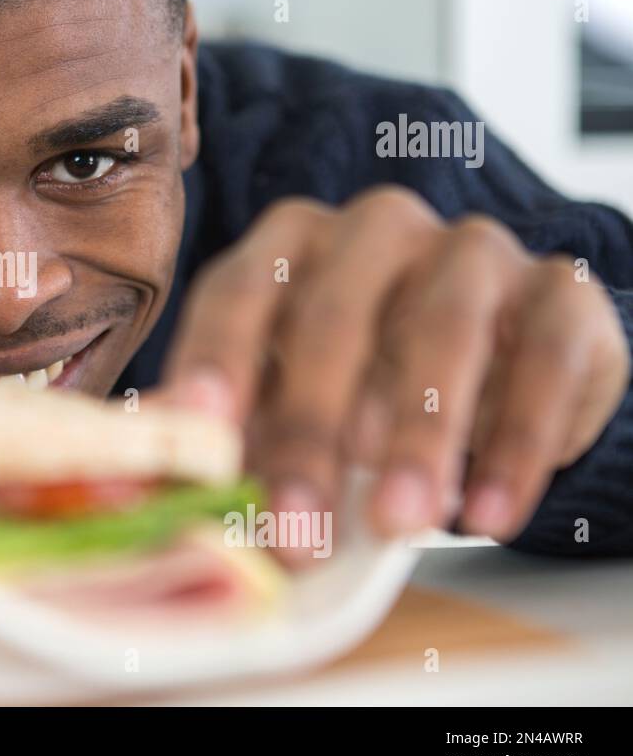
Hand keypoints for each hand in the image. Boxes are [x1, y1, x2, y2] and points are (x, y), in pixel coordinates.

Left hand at [162, 186, 628, 545]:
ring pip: (442, 330)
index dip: (216, 360)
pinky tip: (489, 518)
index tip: (201, 432)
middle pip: (332, 314)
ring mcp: (473, 251)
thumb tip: (194, 500)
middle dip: (310, 427)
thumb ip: (253, 436)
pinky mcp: (561, 291)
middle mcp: (376, 230)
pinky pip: (542, 361)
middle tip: (298, 525)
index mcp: (291, 244)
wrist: (507, 364)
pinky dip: (514, 447)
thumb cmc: (372, 384)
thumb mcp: (303, 403)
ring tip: (397, 524)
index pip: (238, 291)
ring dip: (417, 436)